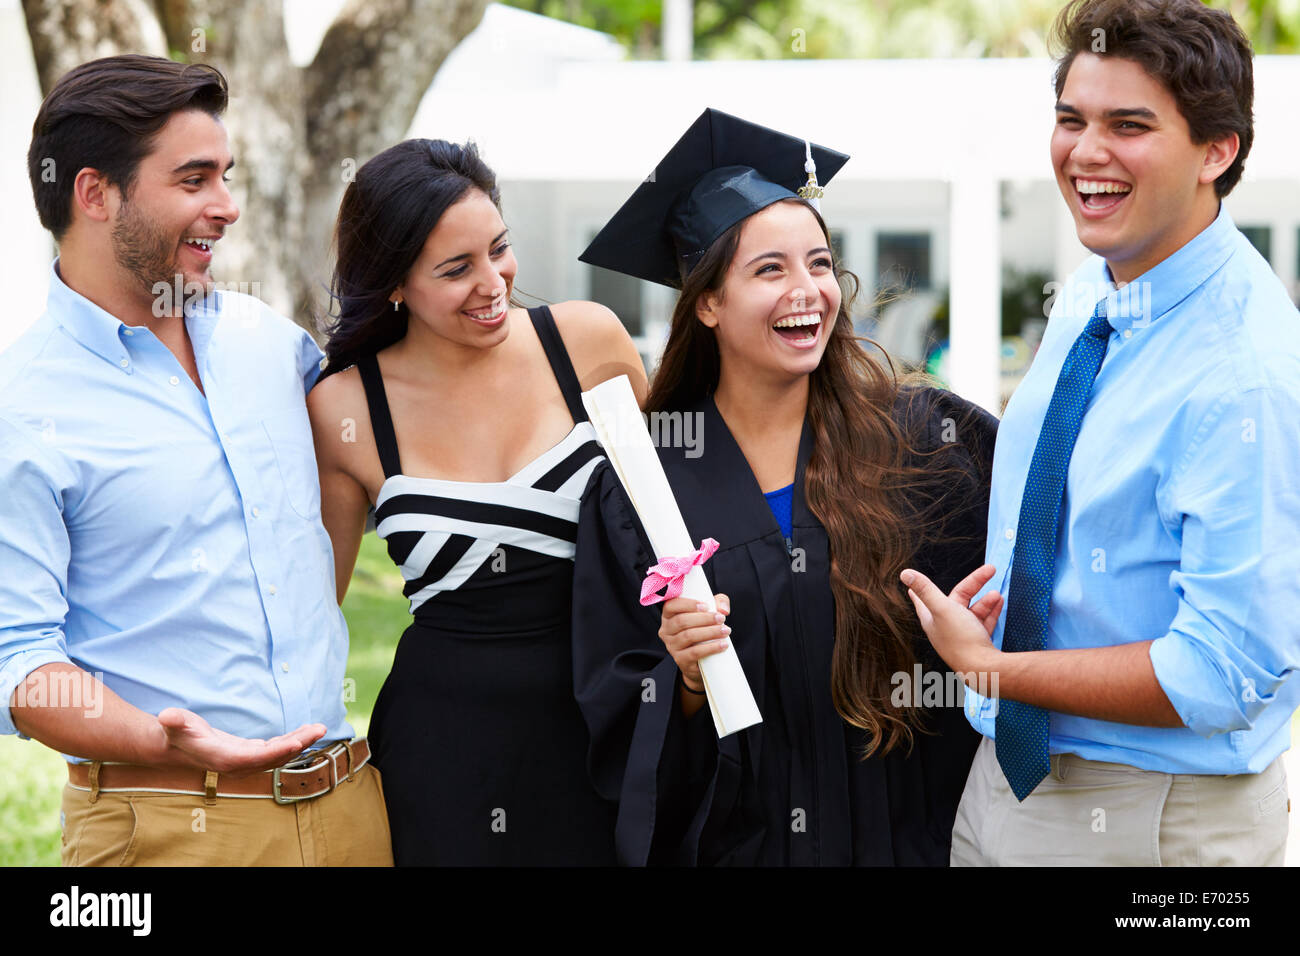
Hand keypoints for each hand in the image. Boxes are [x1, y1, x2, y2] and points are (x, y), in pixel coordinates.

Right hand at [156, 708, 326, 774]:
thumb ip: (173, 720)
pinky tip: (306, 731)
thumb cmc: (176, 731)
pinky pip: (276, 749)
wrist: (176, 744)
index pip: (256, 758)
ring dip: (300, 741)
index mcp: (224, 758)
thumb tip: (167, 716)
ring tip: (319, 728)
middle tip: (319, 729)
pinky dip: (292, 740)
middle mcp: (239, 764)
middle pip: (274, 757)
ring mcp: (246, 760)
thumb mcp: (173, 723)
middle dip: (298, 743)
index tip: (298, 742)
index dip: (278, 751)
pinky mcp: (250, 753)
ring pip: (278, 754)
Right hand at [658, 593, 730, 692]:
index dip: (688, 604)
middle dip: (704, 618)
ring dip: (710, 632)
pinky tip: (723, 644)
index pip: (671, 606)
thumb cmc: (704, 630)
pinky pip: (694, 652)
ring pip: (688, 636)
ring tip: (725, 630)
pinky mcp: (681, 660)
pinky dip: (710, 648)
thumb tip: (723, 610)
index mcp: (668, 616)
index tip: (706, 606)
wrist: (703, 660)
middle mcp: (666, 631)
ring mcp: (672, 647)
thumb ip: (718, 602)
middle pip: (681, 621)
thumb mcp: (709, 612)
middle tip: (721, 618)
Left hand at [901, 565, 1003, 674]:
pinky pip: (985, 623)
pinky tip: (1000, 602)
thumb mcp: (942, 608)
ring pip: (974, 612)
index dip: (919, 591)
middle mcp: (946, 629)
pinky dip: (992, 611)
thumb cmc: (960, 639)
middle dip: (975, 585)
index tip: (911, 589)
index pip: (923, 601)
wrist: (985, 669)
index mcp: (933, 620)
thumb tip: (904, 573)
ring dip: (986, 600)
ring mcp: (963, 637)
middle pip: (958, 600)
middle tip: (991, 569)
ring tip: (997, 594)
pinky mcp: (978, 644)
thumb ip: (926, 589)